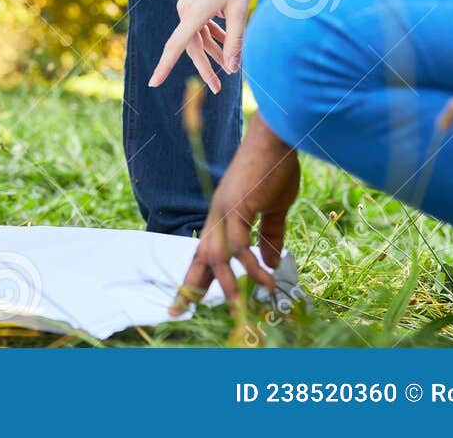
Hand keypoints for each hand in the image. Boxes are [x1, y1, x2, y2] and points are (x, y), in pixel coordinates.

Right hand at [151, 0, 255, 91]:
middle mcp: (185, 8)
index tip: (154, 83)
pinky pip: (198, 22)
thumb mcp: (240, 11)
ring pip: (197, 34)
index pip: (177, 46)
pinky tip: (224, 38)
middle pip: (191, 45)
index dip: (165, 66)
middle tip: (218, 88)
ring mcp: (186, 2)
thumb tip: (233, 70)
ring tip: (229, 63)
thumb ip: (235, 41)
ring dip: (212, 49)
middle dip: (206, 66)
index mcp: (196, 12)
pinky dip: (211, 33)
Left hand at [172, 116, 300, 314]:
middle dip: (189, 288)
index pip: (205, 252)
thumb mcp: (275, 208)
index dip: (197, 277)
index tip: (186, 301)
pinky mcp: (237, 207)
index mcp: (223, 216)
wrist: (275, 138)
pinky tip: (267, 280)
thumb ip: (270, 235)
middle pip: (199, 258)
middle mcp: (217, 216)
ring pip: (217, 258)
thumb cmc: (276, 168)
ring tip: (240, 311)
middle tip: (177, 313)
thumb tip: (270, 263)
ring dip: (229, 287)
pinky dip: (252, 266)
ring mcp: (224, 211)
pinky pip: (240, 245)